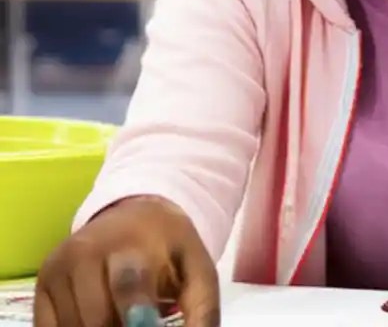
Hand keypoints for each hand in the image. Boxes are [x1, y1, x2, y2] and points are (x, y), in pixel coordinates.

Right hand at [34, 196, 219, 326]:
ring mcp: (58, 267)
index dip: (139, 322)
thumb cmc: (169, 248)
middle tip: (142, 324)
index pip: (128, 291)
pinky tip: (99, 321)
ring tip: (124, 320)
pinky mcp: (40, 283)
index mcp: (130, 243)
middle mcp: (86, 252)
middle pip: (98, 319)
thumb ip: (203, 310)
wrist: (134, 215)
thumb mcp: (198, 270)